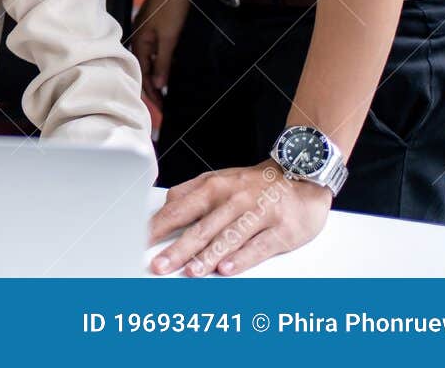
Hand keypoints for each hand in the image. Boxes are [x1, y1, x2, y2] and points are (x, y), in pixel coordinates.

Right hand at [130, 0, 191, 106]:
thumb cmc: (173, 2)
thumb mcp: (170, 36)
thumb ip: (163, 60)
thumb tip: (160, 82)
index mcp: (140, 39)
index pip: (143, 73)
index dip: (152, 92)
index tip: (163, 108)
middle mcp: (140, 34)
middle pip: (144, 67)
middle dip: (153, 86)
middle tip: (166, 103)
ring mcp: (148, 28)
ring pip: (150, 58)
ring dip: (158, 73)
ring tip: (168, 89)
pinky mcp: (157, 22)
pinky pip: (156, 48)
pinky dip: (162, 60)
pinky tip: (170, 65)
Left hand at [148, 161, 331, 276]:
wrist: (302, 173)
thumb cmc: (255, 183)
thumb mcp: (219, 179)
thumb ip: (190, 193)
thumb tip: (164, 208)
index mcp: (214, 187)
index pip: (180, 209)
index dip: (160, 227)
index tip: (141, 241)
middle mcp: (234, 200)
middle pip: (202, 228)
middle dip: (178, 249)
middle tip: (160, 265)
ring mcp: (259, 214)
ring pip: (229, 238)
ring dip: (208, 256)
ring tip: (190, 271)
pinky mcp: (281, 230)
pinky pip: (259, 246)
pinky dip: (242, 258)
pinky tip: (227, 269)